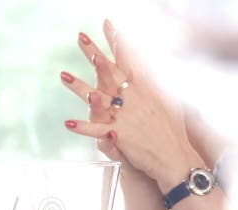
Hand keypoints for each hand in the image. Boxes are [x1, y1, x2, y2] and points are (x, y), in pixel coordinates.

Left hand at [61, 20, 202, 189]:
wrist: (174, 156)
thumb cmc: (172, 130)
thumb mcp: (169, 101)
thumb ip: (157, 84)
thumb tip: (151, 69)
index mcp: (144, 89)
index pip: (128, 59)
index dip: (117, 41)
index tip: (107, 24)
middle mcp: (134, 99)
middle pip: (110, 71)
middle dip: (94, 54)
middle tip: (80, 37)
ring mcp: (125, 116)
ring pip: (98, 98)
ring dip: (79, 87)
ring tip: (62, 75)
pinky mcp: (120, 135)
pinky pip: (97, 130)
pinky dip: (82, 127)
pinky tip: (67, 123)